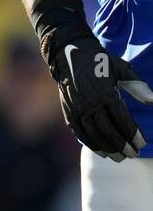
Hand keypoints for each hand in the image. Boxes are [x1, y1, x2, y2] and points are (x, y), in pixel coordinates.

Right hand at [34, 0, 152, 160]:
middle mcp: (90, 103)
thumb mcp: (122, 68)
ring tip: (119, 157)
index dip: (133, 134)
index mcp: (105, 93)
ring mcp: (77, 107)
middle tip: (133, 154)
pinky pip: (78, 131)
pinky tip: (100, 151)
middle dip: (122, 145)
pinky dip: (89, 143)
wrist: (68, 53)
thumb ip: (138, 85)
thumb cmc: (100, 60)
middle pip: (108, 130)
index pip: (122, 119)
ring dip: (107, 147)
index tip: (142, 143)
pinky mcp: (68, 109)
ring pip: (93, 133)